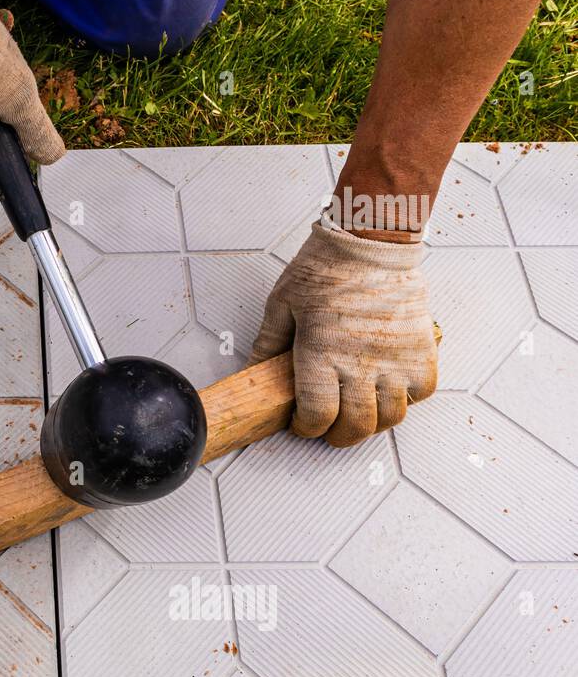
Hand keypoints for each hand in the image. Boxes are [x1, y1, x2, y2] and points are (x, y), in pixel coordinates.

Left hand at [249, 220, 437, 446]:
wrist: (371, 240)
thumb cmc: (325, 267)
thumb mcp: (282, 303)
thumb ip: (269, 342)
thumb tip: (254, 370)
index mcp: (321, 354)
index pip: (317, 414)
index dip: (307, 428)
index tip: (302, 423)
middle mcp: (361, 363)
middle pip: (356, 425)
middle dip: (338, 436)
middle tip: (329, 431)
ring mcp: (396, 358)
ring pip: (391, 416)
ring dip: (373, 424)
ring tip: (359, 415)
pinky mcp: (421, 348)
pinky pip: (422, 391)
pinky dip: (407, 399)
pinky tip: (390, 390)